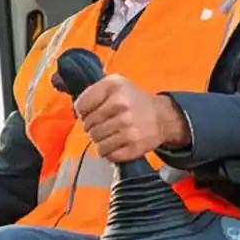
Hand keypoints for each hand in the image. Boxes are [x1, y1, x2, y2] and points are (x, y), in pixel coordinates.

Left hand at [75, 74, 189, 161]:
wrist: (163, 117)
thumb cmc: (134, 100)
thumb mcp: (115, 84)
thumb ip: (93, 93)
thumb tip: (76, 112)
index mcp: (113, 87)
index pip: (81, 106)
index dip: (83, 112)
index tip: (93, 112)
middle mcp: (121, 106)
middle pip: (88, 126)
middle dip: (93, 127)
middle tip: (104, 125)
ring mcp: (127, 128)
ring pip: (96, 142)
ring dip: (101, 140)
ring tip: (111, 134)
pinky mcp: (133, 147)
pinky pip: (107, 154)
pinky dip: (109, 151)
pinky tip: (117, 143)